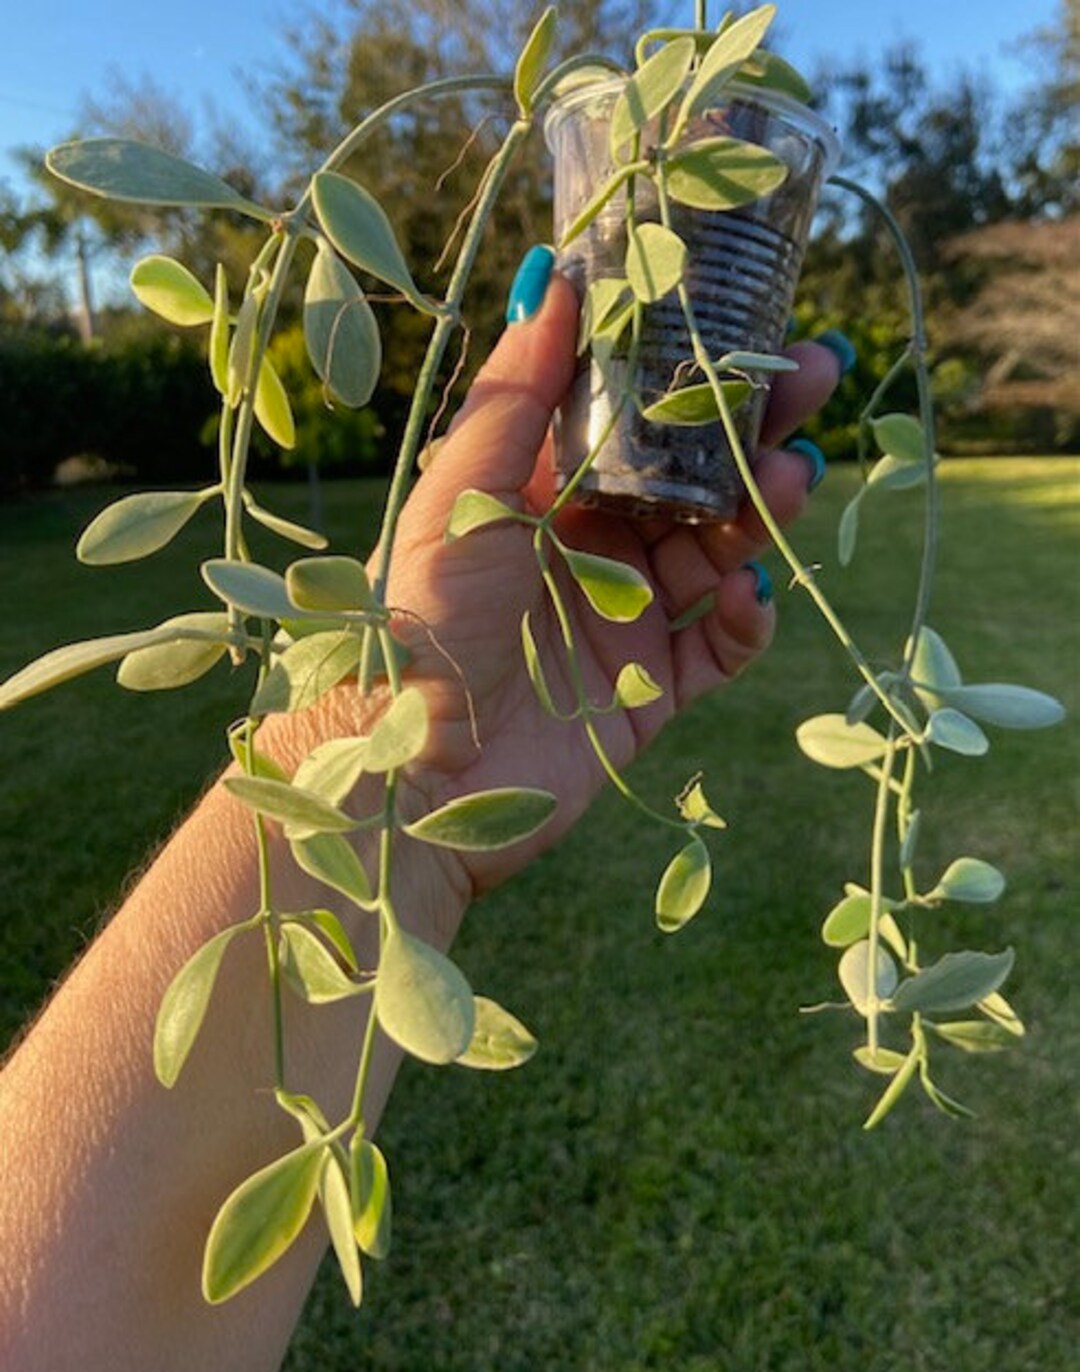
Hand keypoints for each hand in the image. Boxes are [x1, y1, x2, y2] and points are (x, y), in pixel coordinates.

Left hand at [347, 274, 840, 891]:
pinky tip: (751, 588)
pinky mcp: (653, 689)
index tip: (743, 316)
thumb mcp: (462, 493)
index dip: (688, 368)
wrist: (418, 771)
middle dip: (754, 425)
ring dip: (761, 509)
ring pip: (720, 549)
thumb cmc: (424, 621)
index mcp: (544, 492)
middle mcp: (592, 548)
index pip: (634, 416)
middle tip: (818, 376)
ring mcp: (628, 618)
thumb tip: (554, 277)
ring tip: (791, 476)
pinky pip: (723, 643)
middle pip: (693, 474)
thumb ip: (514, 394)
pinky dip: (748, 615)